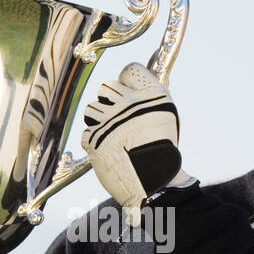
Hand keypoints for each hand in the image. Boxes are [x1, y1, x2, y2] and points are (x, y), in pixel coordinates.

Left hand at [80, 62, 182, 225]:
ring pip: (92, 107)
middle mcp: (130, 104)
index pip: (130, 70)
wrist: (152, 183)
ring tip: (111, 134)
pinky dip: (94, 141)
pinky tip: (107, 149)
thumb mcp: (165, 118)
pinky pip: (87, 131)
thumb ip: (152, 99)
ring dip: (99, 119)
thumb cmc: (162, 151)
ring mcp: (110, 120)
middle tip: (118, 116)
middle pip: (107, 86)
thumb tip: (142, 82)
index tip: (128, 91)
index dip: (127, 80)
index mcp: (151, 96)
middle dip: (110, 100)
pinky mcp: (94, 138)